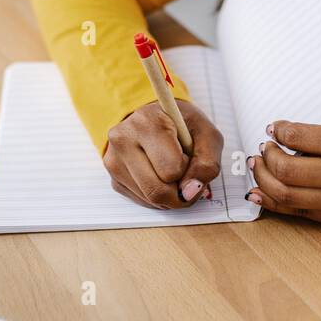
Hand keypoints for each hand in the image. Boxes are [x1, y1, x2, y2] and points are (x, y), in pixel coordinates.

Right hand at [103, 99, 222, 209]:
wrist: (156, 118)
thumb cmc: (183, 125)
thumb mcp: (207, 134)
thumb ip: (207, 163)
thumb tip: (189, 193)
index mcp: (146, 122)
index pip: (172, 170)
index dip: (188, 169)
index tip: (187, 155)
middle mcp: (123, 139)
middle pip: (157, 191)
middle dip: (180, 191)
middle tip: (186, 174)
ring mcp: (114, 160)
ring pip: (150, 200)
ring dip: (170, 194)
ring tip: (171, 170)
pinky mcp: (114, 178)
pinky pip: (142, 202)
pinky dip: (157, 196)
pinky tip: (159, 175)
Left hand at [247, 109, 320, 228]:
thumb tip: (289, 130)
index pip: (297, 136)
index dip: (278, 130)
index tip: (273, 129)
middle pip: (286, 169)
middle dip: (267, 155)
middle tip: (265, 148)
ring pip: (286, 194)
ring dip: (264, 179)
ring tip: (260, 167)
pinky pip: (298, 213)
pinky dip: (274, 203)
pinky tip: (260, 192)